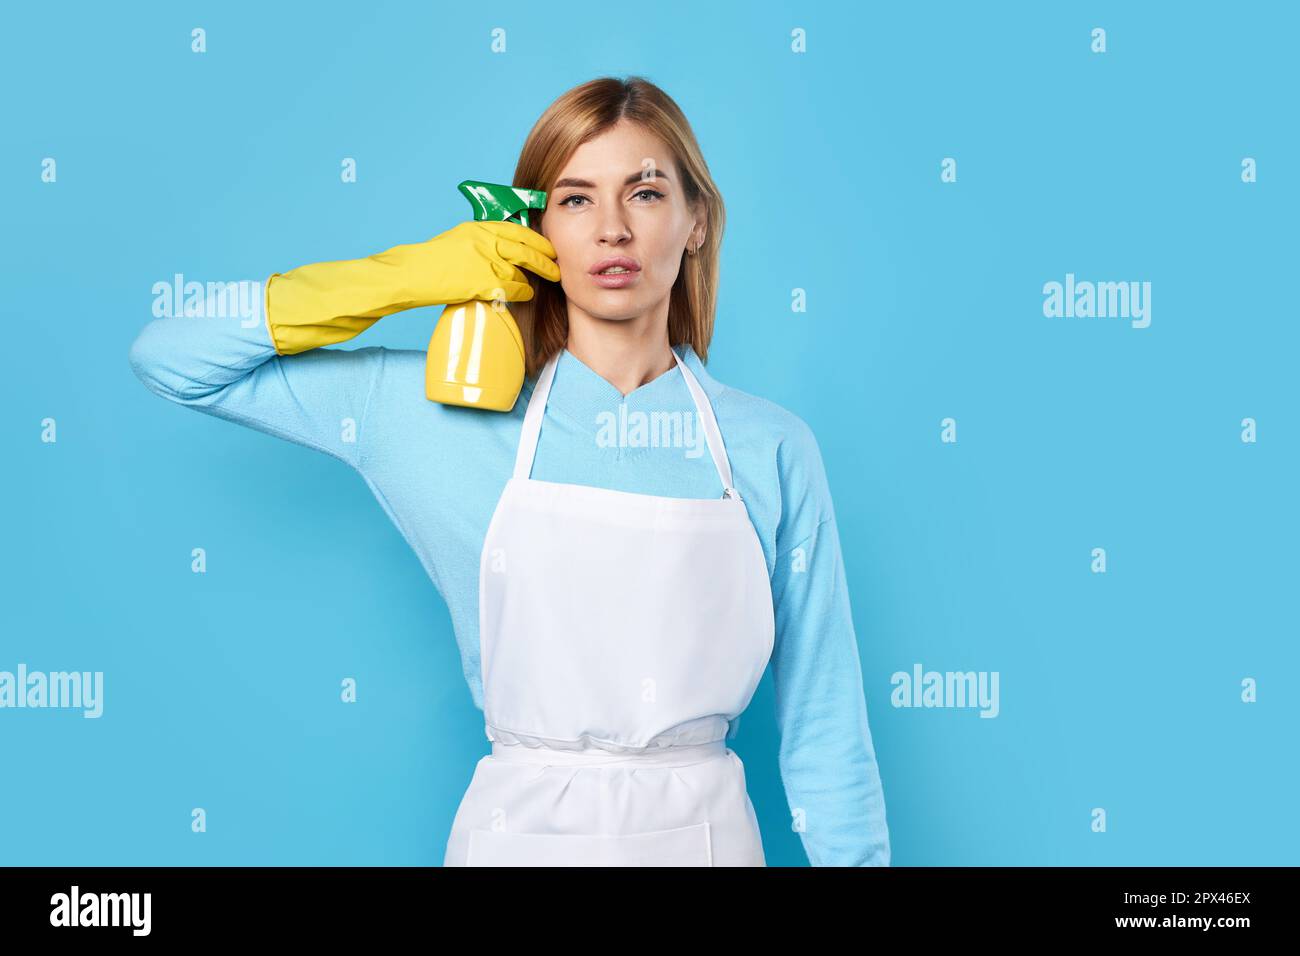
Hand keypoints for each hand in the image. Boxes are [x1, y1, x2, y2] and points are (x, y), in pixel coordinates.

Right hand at [380, 220, 560, 306]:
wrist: (412, 274)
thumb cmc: (432, 260)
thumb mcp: (459, 239)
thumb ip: (482, 240)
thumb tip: (504, 248)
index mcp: (479, 228)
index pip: (518, 231)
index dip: (537, 241)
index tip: (548, 248)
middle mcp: (484, 242)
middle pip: (526, 249)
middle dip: (545, 259)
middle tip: (556, 267)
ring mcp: (484, 262)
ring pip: (521, 270)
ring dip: (533, 278)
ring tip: (540, 283)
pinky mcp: (482, 282)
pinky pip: (513, 287)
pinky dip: (523, 291)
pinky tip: (526, 294)